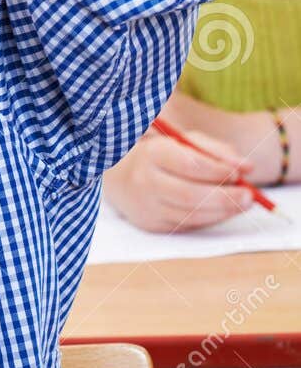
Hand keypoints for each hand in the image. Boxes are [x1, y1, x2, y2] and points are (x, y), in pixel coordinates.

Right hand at [103, 125, 254, 232]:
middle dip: (225, 197)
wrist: (118, 174)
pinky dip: (210, 219)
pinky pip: (187, 226)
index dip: (219, 170)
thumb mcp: (183, 141)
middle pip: (190, 195)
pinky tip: (222, 211)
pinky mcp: (151, 225)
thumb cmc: (160, 154)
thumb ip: (216, 151)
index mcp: (152, 154)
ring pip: (191, 215)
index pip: (190, 164)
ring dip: (222, 211)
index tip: (241, 173)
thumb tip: (247, 167)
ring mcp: (147, 207)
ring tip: (242, 203)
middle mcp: (146, 182)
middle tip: (250, 196)